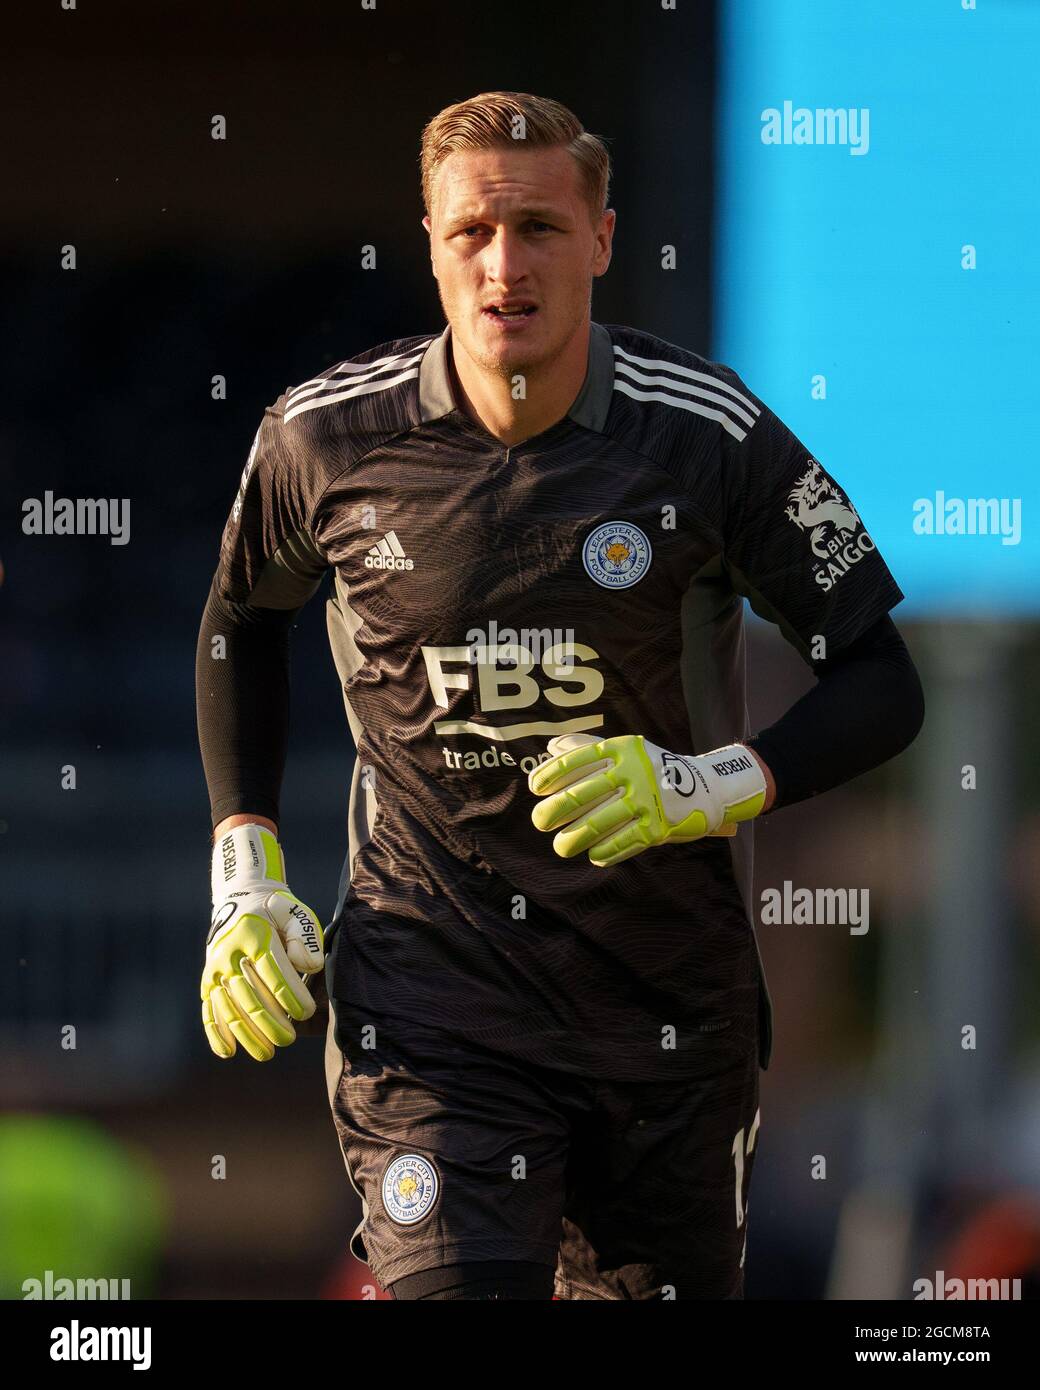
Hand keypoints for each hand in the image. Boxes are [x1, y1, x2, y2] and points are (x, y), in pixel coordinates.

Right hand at [202, 823, 324, 1059]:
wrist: (240, 902)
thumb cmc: (277, 912)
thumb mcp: (295, 912)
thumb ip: (305, 935)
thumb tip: (309, 966)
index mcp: (254, 935)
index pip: (273, 971)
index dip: (290, 995)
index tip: (306, 1013)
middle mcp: (230, 954)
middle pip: (251, 995)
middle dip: (271, 1022)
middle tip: (289, 1040)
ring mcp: (215, 970)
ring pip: (230, 1008)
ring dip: (248, 1034)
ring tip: (268, 1053)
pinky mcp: (207, 982)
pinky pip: (209, 1010)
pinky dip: (216, 1033)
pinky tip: (228, 1052)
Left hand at [528, 733, 766, 867]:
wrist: (705, 786)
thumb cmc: (652, 768)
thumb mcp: (626, 749)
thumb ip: (589, 748)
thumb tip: (551, 749)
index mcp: (622, 749)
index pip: (578, 760)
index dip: (552, 774)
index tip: (535, 788)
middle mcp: (633, 772)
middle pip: (583, 794)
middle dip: (555, 811)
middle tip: (539, 821)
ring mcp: (646, 800)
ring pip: (599, 823)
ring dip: (574, 838)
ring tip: (561, 847)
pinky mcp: (658, 827)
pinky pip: (623, 843)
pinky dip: (605, 852)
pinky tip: (594, 855)